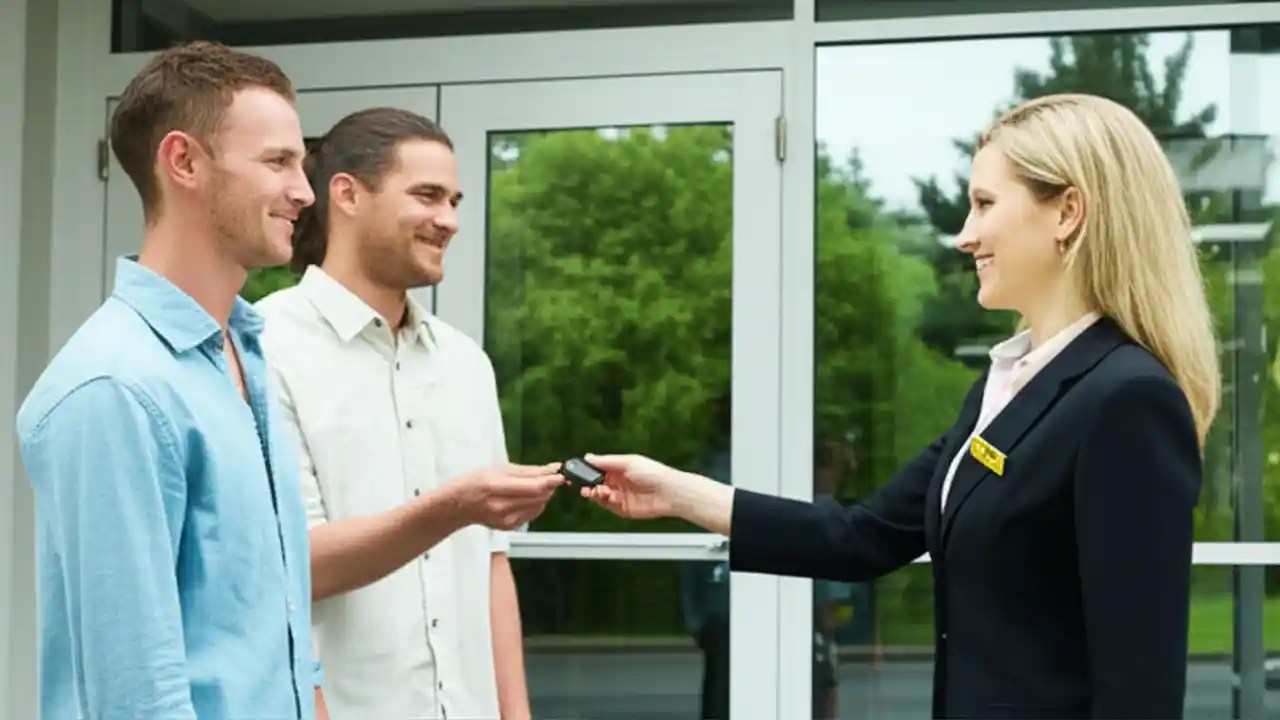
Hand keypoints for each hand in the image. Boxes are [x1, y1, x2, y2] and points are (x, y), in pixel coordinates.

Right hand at [450, 463, 565, 529]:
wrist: (459, 505)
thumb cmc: (477, 482)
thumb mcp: (500, 469)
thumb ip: (530, 471)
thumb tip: (554, 468)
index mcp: (496, 488)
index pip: (533, 488)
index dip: (551, 481)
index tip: (561, 475)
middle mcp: (501, 507)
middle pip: (538, 498)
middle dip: (549, 486)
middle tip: (551, 476)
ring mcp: (506, 520)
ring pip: (538, 506)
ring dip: (543, 494)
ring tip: (534, 485)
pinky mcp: (510, 527)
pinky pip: (532, 513)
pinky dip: (535, 504)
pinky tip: (525, 497)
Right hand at [578, 453, 683, 519]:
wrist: (668, 492)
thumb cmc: (653, 473)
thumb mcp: (627, 462)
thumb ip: (606, 461)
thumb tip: (588, 457)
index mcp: (619, 468)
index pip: (597, 469)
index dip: (586, 471)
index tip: (576, 472)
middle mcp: (618, 482)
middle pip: (595, 484)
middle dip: (588, 485)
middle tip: (584, 487)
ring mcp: (620, 495)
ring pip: (599, 496)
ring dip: (595, 494)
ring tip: (598, 491)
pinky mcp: (623, 508)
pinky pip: (608, 506)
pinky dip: (605, 502)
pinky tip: (610, 497)